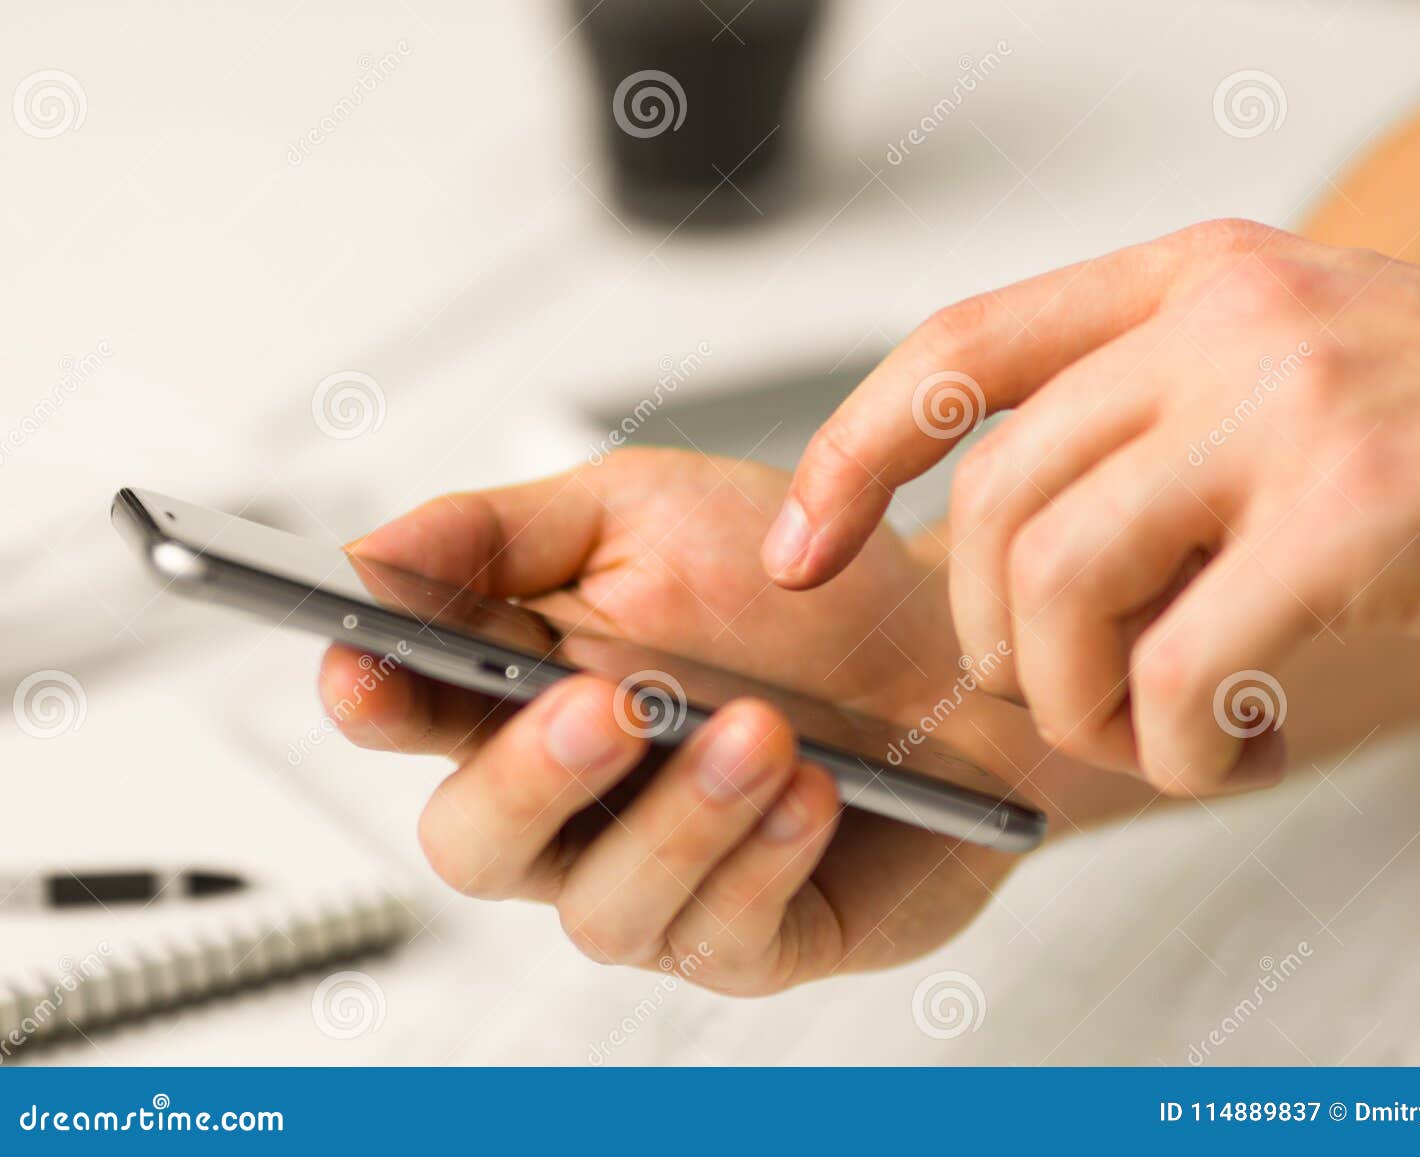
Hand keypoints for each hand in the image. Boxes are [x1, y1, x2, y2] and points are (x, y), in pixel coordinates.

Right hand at [320, 449, 1114, 992]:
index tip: (367, 663)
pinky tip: (810, 792)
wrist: (949, 646)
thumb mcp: (645, 514)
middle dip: (526, 779)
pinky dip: (763, 860)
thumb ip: (500, 534)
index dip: (370, 698)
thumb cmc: (796, 588)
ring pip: (603, 905)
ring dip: (676, 819)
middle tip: (602, 705)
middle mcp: (578, 800)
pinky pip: (722, 935)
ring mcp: (661, 877)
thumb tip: (367, 556)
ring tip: (757, 733)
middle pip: (476, 842)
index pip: (408, 715)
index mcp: (526, 691)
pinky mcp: (754, 935)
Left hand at [765, 218, 1419, 797]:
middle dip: (1000, 640)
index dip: (852, 454)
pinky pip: (1178, 665)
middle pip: (1002, 502)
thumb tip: (997, 559)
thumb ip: (1144, 427)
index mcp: (1190, 280)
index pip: (959, 349)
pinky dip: (1170, 746)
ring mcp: (1293, 405)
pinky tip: (1225, 749)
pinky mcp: (1358, 514)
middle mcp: (1227, 320)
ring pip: (1065, 580)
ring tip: (1147, 730)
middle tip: (1069, 697)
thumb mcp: (1283, 380)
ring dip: (1077, 700)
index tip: (802, 550)